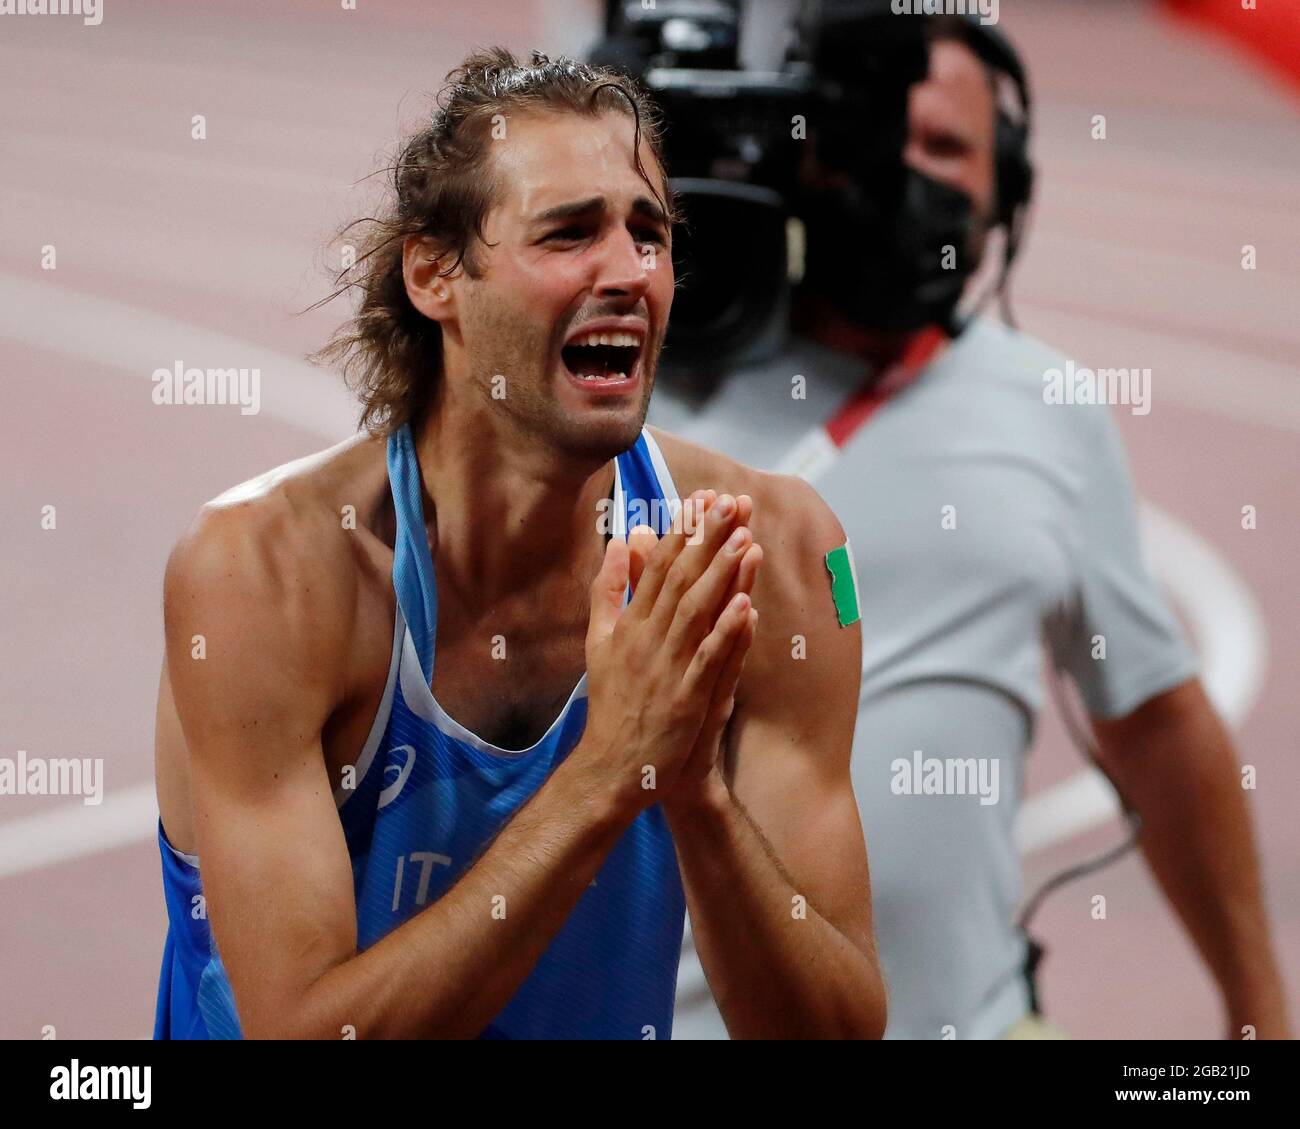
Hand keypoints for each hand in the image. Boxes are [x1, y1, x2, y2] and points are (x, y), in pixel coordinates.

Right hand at [578, 490, 754, 816]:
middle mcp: (646, 639)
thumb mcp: (599, 640)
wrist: (611, 766)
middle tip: (730, 503)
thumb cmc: (612, 703)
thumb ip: (609, 590)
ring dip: (722, 574)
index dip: (682, 531)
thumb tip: (617, 542)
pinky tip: (747, 605)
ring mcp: (667, 667)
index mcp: (629, 623)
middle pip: (680, 580)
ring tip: (744, 538)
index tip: (702, 499)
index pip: (658, 566)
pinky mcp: (685, 698)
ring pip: (697, 611)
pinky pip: (709, 659)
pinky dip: (727, 632)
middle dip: (707, 539)